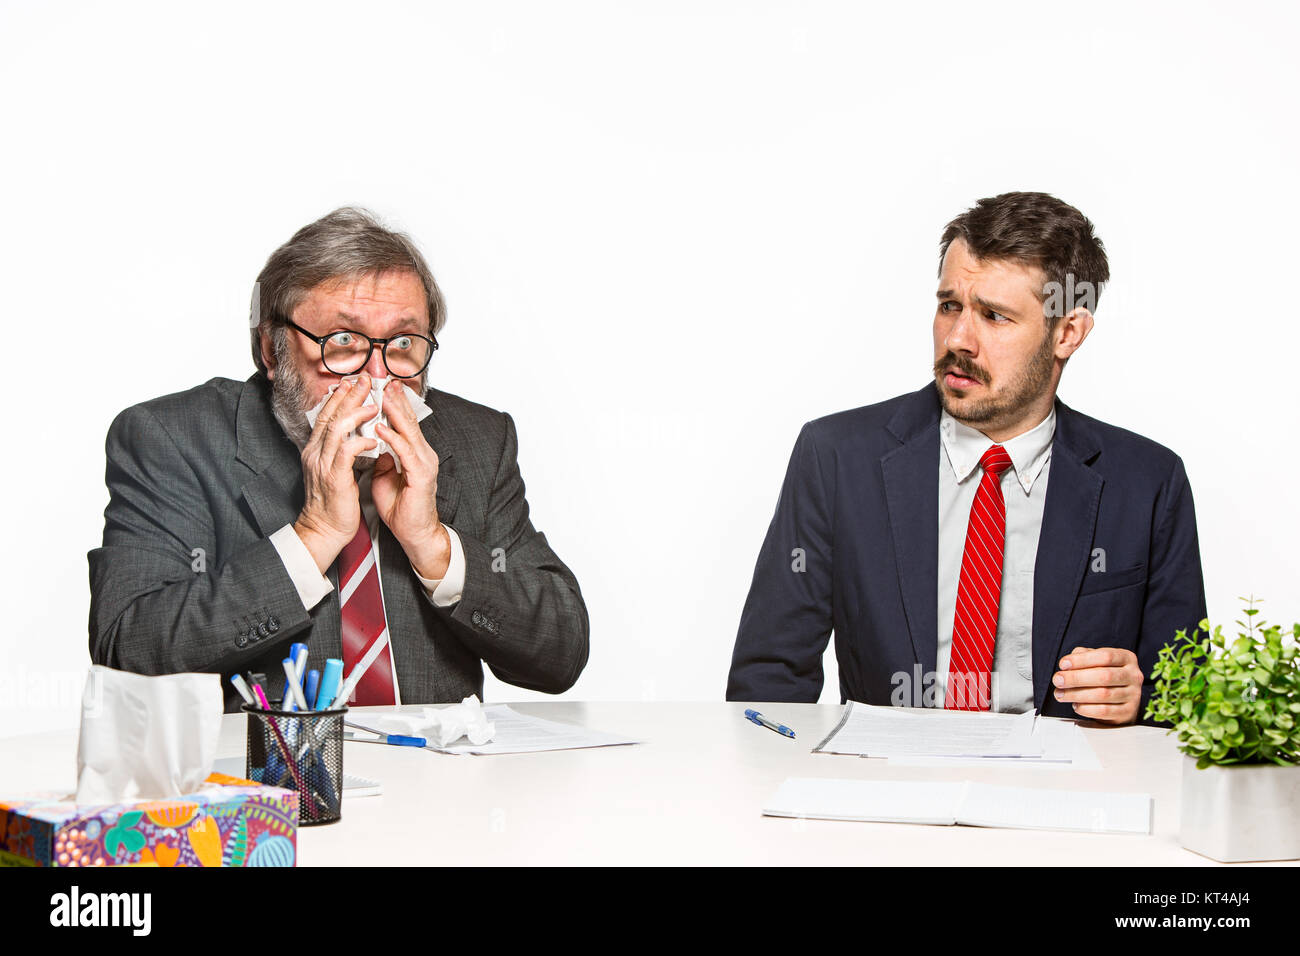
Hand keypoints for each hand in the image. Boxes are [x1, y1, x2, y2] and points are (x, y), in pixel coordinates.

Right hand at [294, 374, 378, 571]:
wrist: (325, 530)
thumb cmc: (333, 502)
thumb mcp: (334, 471)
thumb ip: (340, 452)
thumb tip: (354, 435)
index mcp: (316, 451)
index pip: (326, 416)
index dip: (339, 398)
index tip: (352, 383)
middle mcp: (316, 454)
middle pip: (330, 415)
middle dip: (349, 396)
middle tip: (365, 380)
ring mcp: (323, 465)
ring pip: (337, 429)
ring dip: (356, 414)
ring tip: (374, 405)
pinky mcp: (334, 478)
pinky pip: (347, 452)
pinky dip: (360, 442)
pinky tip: (373, 438)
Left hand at [371, 378, 449, 578]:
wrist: (414, 532)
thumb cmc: (401, 506)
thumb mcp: (385, 475)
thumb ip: (382, 457)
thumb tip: (372, 442)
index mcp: (415, 452)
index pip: (404, 422)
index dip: (393, 403)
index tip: (381, 386)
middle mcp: (423, 453)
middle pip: (409, 421)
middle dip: (397, 399)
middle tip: (385, 379)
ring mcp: (425, 463)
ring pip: (409, 432)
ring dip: (395, 413)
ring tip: (382, 397)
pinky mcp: (422, 476)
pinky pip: (406, 453)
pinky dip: (393, 439)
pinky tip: (381, 429)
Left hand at [1052, 646, 1143, 724]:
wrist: (1121, 700)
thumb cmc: (1106, 677)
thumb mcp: (1097, 661)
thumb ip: (1083, 656)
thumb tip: (1068, 663)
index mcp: (1127, 658)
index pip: (1105, 656)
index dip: (1082, 660)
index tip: (1063, 664)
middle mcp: (1134, 676)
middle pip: (1104, 676)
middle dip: (1076, 678)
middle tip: (1057, 680)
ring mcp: (1133, 695)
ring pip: (1103, 694)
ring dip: (1077, 694)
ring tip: (1061, 694)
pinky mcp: (1128, 712)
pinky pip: (1104, 711)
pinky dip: (1086, 708)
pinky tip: (1076, 705)